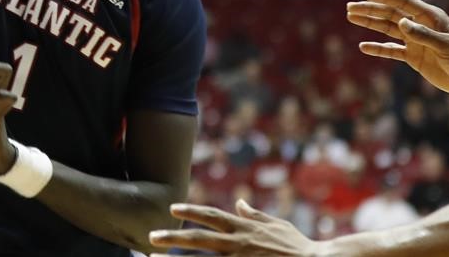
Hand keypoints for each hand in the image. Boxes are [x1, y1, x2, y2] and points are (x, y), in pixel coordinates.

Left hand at [150, 201, 319, 256]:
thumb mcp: (275, 225)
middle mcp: (237, 243)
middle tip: (151, 237)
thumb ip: (254, 215)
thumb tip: (240, 203)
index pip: (212, 216)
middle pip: (198, 239)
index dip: (191, 211)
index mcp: (243, 228)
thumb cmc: (297, 246)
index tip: (173, 208)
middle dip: (173, 237)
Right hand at [347, 0, 448, 99]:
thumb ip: (423, 34)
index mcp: (430, 17)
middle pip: (391, 14)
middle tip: (350, 8)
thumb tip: (401, 22)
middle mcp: (420, 26)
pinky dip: (378, 48)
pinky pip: (392, 50)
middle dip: (370, 10)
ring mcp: (416, 41)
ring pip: (388, 29)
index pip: (403, 2)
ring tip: (351, 17)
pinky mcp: (413, 57)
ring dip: (370, 24)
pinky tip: (364, 46)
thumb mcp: (445, 45)